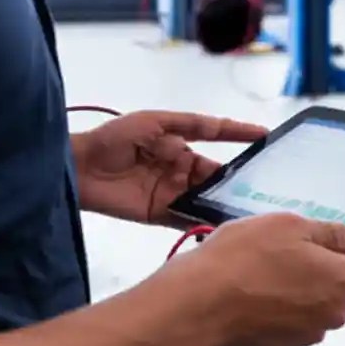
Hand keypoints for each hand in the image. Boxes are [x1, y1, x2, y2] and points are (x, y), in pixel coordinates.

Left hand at [71, 110, 266, 226]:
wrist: (79, 169)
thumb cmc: (113, 138)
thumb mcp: (150, 122)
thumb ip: (181, 129)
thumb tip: (205, 137)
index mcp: (180, 141)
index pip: (217, 135)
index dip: (240, 134)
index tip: (265, 135)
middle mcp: (180, 165)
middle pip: (214, 171)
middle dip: (235, 176)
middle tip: (261, 183)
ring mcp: (172, 190)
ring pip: (205, 194)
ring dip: (223, 199)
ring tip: (246, 206)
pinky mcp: (160, 212)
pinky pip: (188, 216)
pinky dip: (203, 219)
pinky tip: (221, 223)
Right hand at [163, 213, 344, 345]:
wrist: (195, 304)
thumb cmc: (242, 259)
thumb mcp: (291, 226)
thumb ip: (336, 234)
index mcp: (341, 283)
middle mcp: (330, 316)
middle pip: (343, 290)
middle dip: (326, 269)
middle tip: (293, 248)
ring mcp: (304, 337)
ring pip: (315, 306)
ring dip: (300, 288)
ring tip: (266, 268)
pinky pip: (290, 323)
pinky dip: (280, 308)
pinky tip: (254, 292)